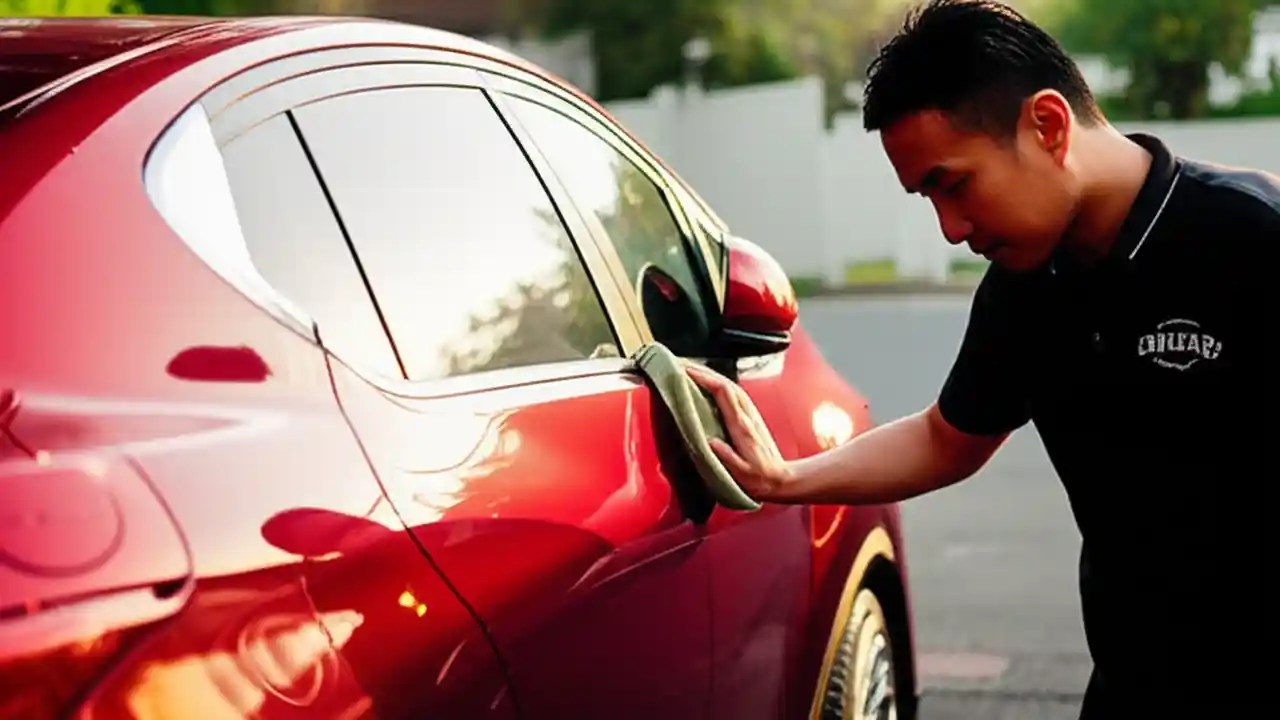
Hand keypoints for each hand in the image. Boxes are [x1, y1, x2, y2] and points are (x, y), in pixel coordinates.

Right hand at [685, 363, 791, 501]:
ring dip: (710, 374)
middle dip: (702, 370)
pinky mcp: (749, 416)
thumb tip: (710, 442)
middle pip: (725, 382)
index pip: (723, 392)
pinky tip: (707, 382)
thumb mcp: (742, 473)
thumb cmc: (760, 478)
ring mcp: (749, 413)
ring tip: (689, 368)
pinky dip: (717, 382)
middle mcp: (746, 414)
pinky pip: (732, 392)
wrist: (781, 478)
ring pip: (729, 384)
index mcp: (741, 426)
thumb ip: (728, 457)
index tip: (685, 371)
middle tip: (679, 363)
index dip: (705, 379)